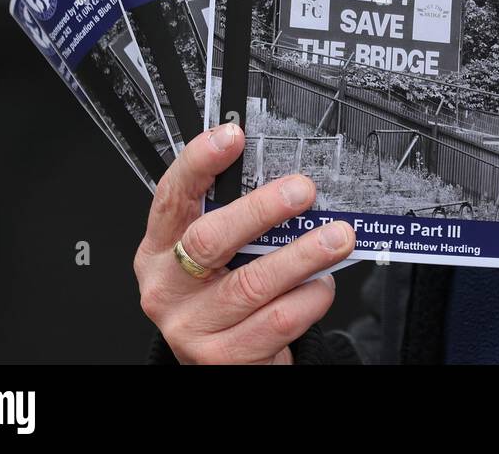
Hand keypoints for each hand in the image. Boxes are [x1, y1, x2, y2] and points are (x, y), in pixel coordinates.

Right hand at [133, 122, 355, 363]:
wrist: (224, 362)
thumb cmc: (224, 293)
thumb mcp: (218, 254)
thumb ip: (236, 218)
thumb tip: (286, 177)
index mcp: (161, 248)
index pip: (172, 196)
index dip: (200, 163)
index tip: (232, 136)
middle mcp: (169, 287)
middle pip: (209, 240)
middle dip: (262, 209)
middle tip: (303, 191)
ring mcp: (193, 326)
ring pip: (254, 283)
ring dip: (304, 255)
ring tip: (337, 237)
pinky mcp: (224, 356)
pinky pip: (278, 320)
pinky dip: (310, 297)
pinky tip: (322, 284)